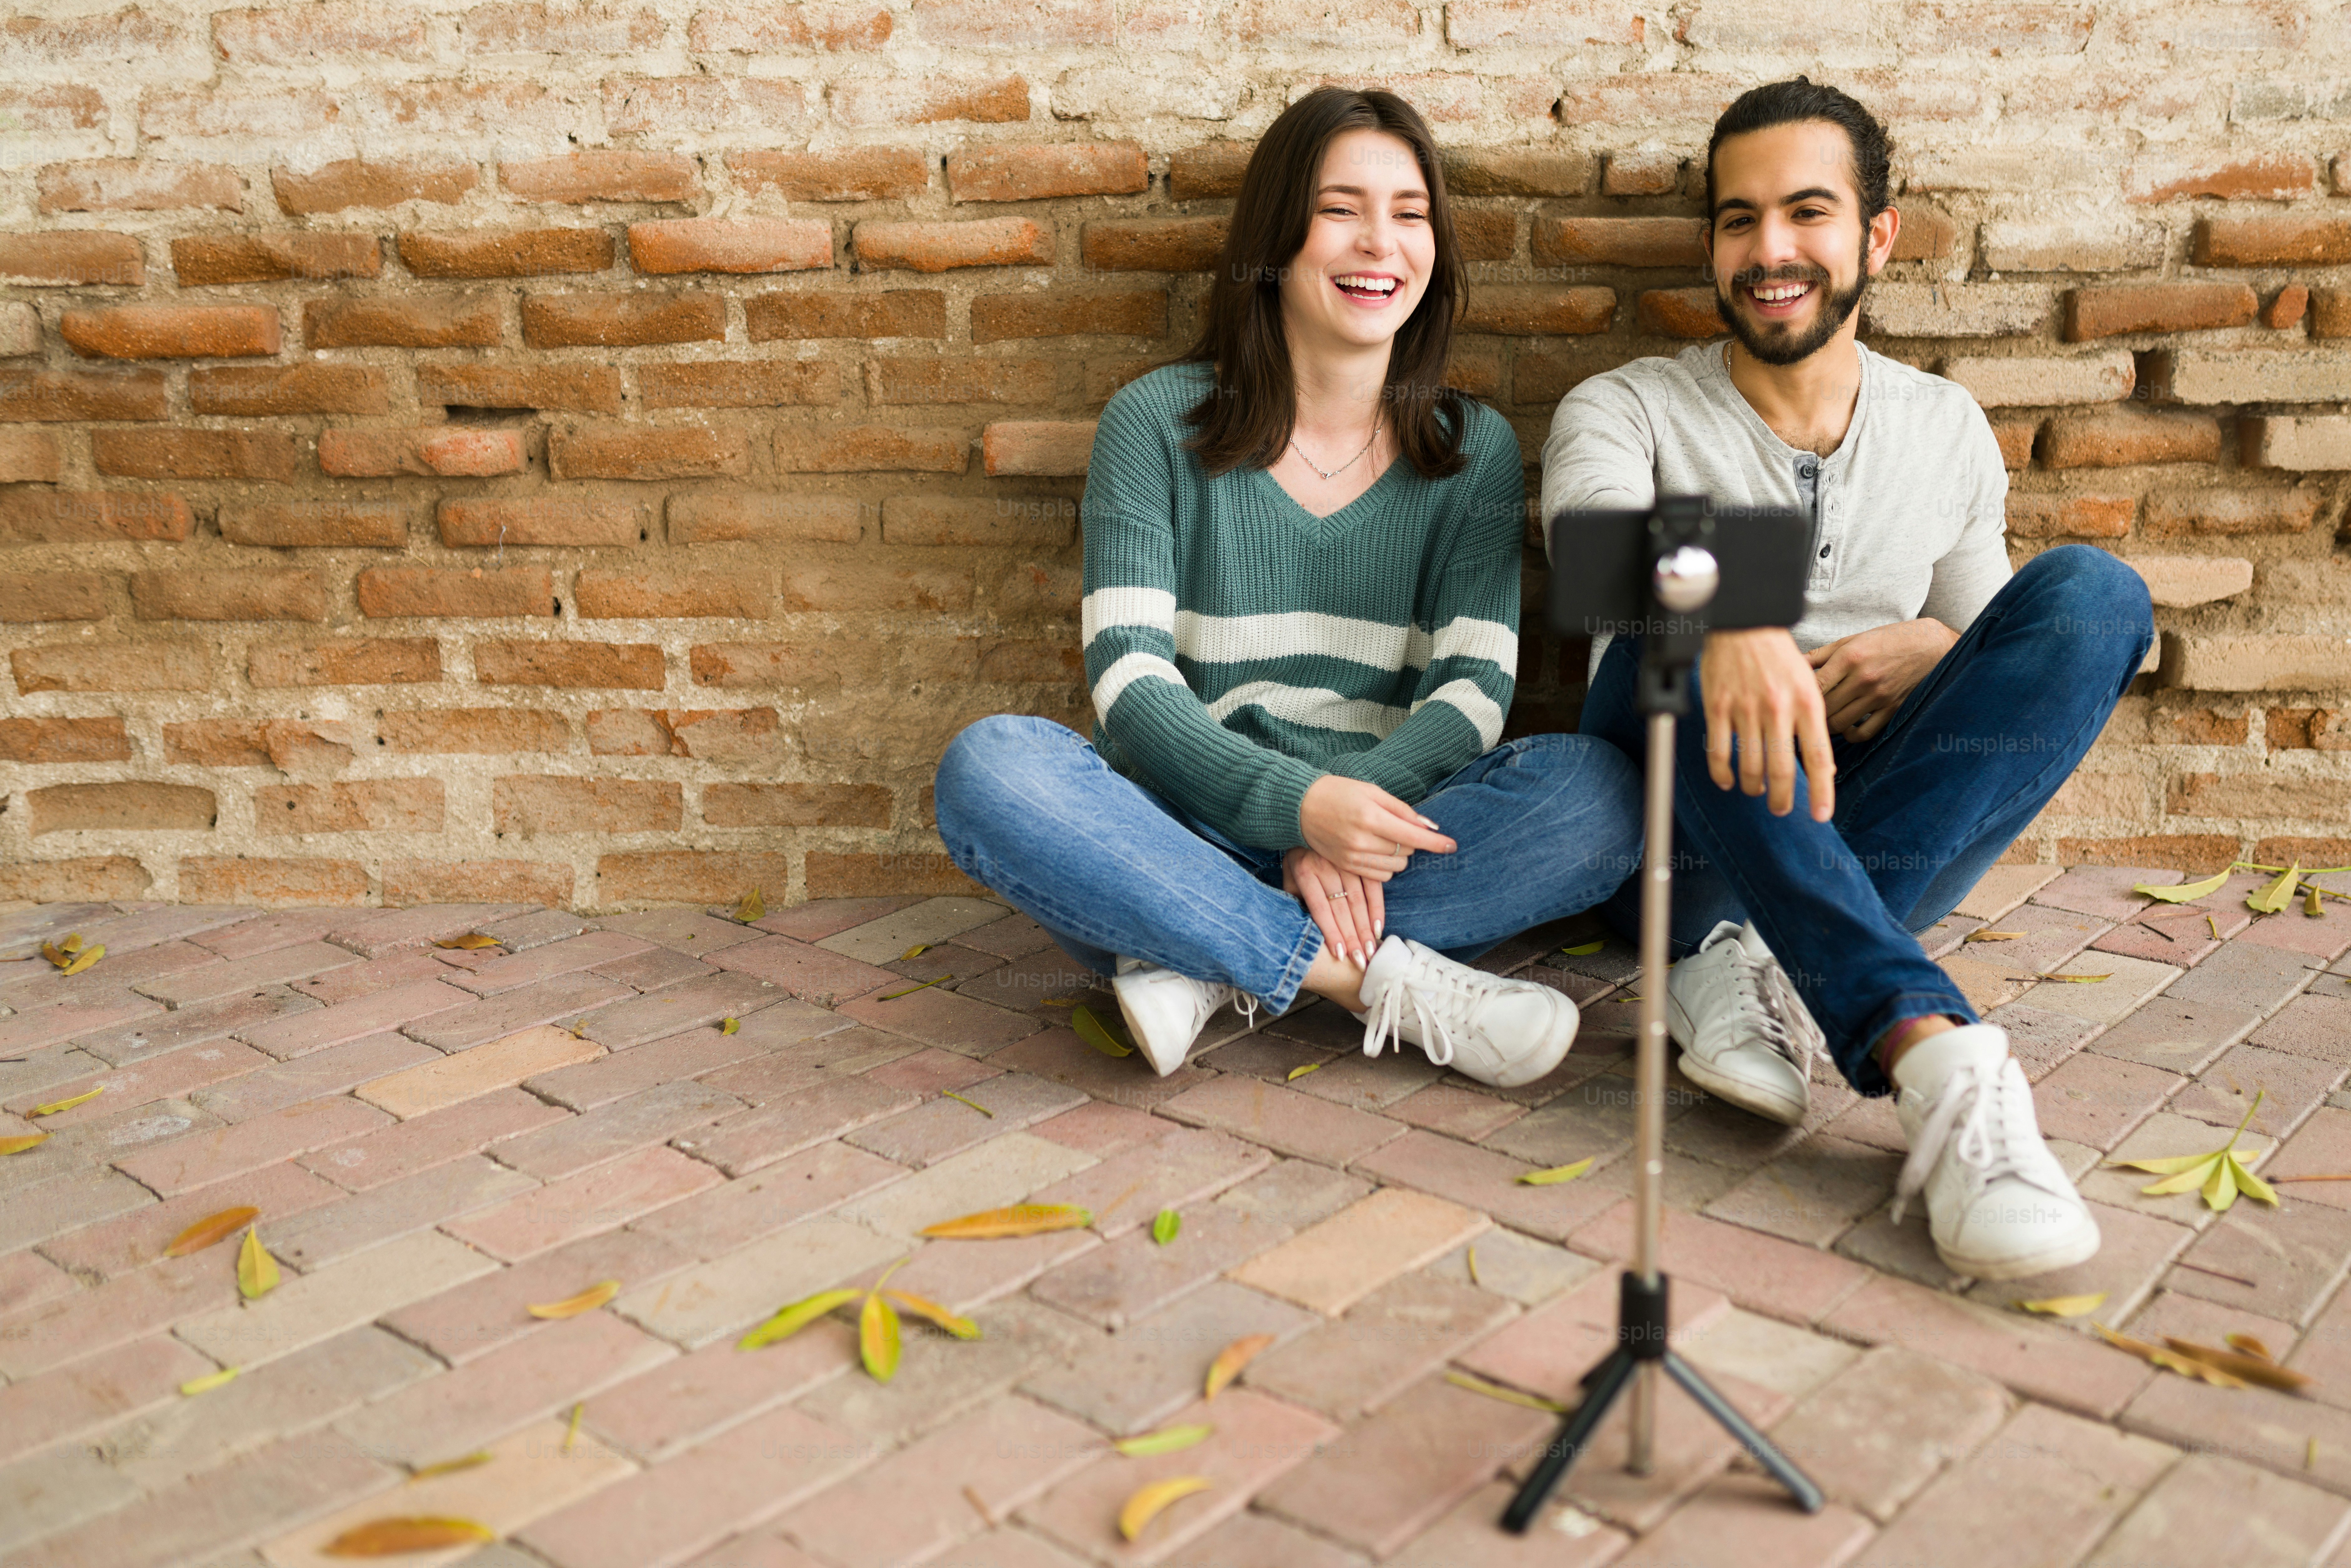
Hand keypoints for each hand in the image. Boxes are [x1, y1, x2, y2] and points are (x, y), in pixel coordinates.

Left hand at [1284, 848, 1380, 966]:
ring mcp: (1346, 861)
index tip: (1340, 955)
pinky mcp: (1361, 859)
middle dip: (1352, 937)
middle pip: (1341, 908)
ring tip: (1371, 950)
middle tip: (1361, 961)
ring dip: (1366, 927)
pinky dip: (1377, 907)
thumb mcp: (1288, 874)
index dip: (1331, 932)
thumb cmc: (1297, 855)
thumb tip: (1306, 927)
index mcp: (1305, 872)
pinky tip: (1378, 926)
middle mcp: (1326, 867)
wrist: (1308, 818)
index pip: (1320, 909)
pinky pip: (1372, 886)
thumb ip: (1295, 898)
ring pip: (1358, 900)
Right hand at [1298, 775, 1453, 879]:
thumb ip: (1402, 810)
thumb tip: (1429, 827)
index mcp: (1371, 817)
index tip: (1452, 846)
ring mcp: (1353, 856)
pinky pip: (1380, 875)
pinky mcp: (1346, 866)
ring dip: (1399, 855)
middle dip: (1410, 842)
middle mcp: (1362, 840)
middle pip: (1406, 852)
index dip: (1435, 842)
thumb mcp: (1373, 792)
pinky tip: (1377, 850)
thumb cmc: (1339, 793)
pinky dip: (1386, 865)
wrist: (1301, 805)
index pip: (1413, 836)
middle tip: (1398, 828)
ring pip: (1395, 867)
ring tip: (1385, 838)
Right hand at [1700, 627, 1836, 820]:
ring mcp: (1746, 709)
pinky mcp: (1719, 707)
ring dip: (1753, 786)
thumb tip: (1821, 765)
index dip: (1820, 791)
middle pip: (1781, 770)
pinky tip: (1727, 780)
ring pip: (1750, 766)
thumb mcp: (1807, 684)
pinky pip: (1719, 752)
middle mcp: (1778, 708)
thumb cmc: (1778, 655)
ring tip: (1756, 790)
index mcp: (1806, 703)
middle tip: (1780, 809)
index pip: (1818, 757)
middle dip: (1781, 799)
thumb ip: (1812, 723)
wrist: (1744, 624)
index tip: (1820, 815)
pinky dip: (1722, 773)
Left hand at [1806, 619, 1956, 741]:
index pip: (1814, 685)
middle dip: (1810, 713)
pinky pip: (1864, 734)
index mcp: (1850, 657)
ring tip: (1821, 721)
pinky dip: (1850, 735)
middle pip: (1823, 708)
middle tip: (1803, 714)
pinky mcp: (1892, 709)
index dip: (1800, 695)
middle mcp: (1863, 678)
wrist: (1930, 645)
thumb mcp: (1852, 640)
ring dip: (1826, 726)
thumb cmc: (1887, 640)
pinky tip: (1846, 727)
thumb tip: (1793, 665)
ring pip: (1839, 724)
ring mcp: (1879, 696)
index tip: (1793, 699)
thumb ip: (1821, 655)